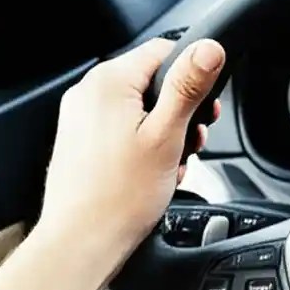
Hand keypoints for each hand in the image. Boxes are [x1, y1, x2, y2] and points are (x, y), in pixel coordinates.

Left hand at [37, 38, 224, 258]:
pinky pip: (122, 129)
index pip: (164, 51)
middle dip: (179, 113)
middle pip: (152, 82)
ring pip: (139, 108)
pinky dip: (143, 145)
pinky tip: (151, 172)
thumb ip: (188, 87)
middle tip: (189, 144)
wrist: (82, 241)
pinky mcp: (80, 140)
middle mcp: (88, 93)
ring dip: (164, 133)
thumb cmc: (119, 196)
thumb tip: (208, 48)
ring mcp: (81, 118)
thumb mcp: (167, 135)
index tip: (205, 109)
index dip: (193, 78)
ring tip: (169, 164)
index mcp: (108, 82)